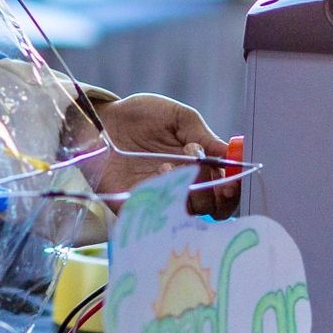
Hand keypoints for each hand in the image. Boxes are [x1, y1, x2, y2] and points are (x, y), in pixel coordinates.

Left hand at [65, 91, 241, 217]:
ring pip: (188, 213)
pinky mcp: (136, 207)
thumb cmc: (139, 116)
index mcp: (197, 168)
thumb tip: (231, 154)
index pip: (225, 192)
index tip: (230, 180)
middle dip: (210, 189)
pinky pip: (157, 216)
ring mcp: (160, 200)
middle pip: (212, 208)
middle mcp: (182, 188)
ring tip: (166, 164)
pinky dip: (163, 197)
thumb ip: (204, 135)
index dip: (232, 190)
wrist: (100, 120)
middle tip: (198, 165)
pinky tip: (155, 174)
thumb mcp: (178, 117)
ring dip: (185, 189)